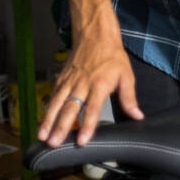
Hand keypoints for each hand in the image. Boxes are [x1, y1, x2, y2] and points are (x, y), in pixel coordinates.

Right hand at [38, 13, 142, 146]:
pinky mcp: (61, 80)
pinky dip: (47, 110)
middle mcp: (82, 84)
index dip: (87, 126)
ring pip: (57, 104)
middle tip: (54, 143)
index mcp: (100, 85)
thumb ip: (129, 98)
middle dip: (61, 127)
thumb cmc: (112, 57)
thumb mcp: (127, 76)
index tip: (82, 140)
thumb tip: (137, 116)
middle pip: (70, 108)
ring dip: (49, 121)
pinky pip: (53, 97)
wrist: (96, 36)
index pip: (93, 109)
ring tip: (43, 136)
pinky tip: (43, 123)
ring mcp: (69, 82)